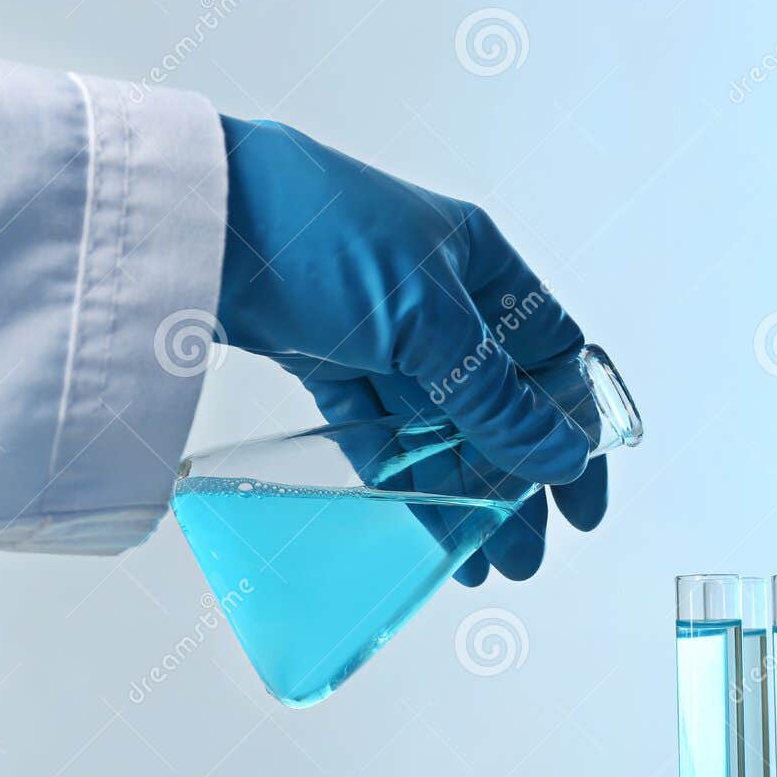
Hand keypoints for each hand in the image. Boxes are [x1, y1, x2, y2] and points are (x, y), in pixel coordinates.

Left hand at [215, 116, 606, 583]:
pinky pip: (375, 425)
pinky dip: (398, 470)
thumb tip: (564, 458)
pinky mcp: (320, 353)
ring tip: (474, 557)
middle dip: (516, 481)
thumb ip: (497, 401)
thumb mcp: (430, 325)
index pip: (553, 356)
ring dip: (459, 489)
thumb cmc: (322, 236)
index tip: (579, 503)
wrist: (197, 219)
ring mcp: (378, 326)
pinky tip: (416, 516)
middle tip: (524, 553)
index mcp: (479, 264)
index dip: (576, 430)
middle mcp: (436, 295)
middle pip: (497, 402)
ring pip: (436, 422)